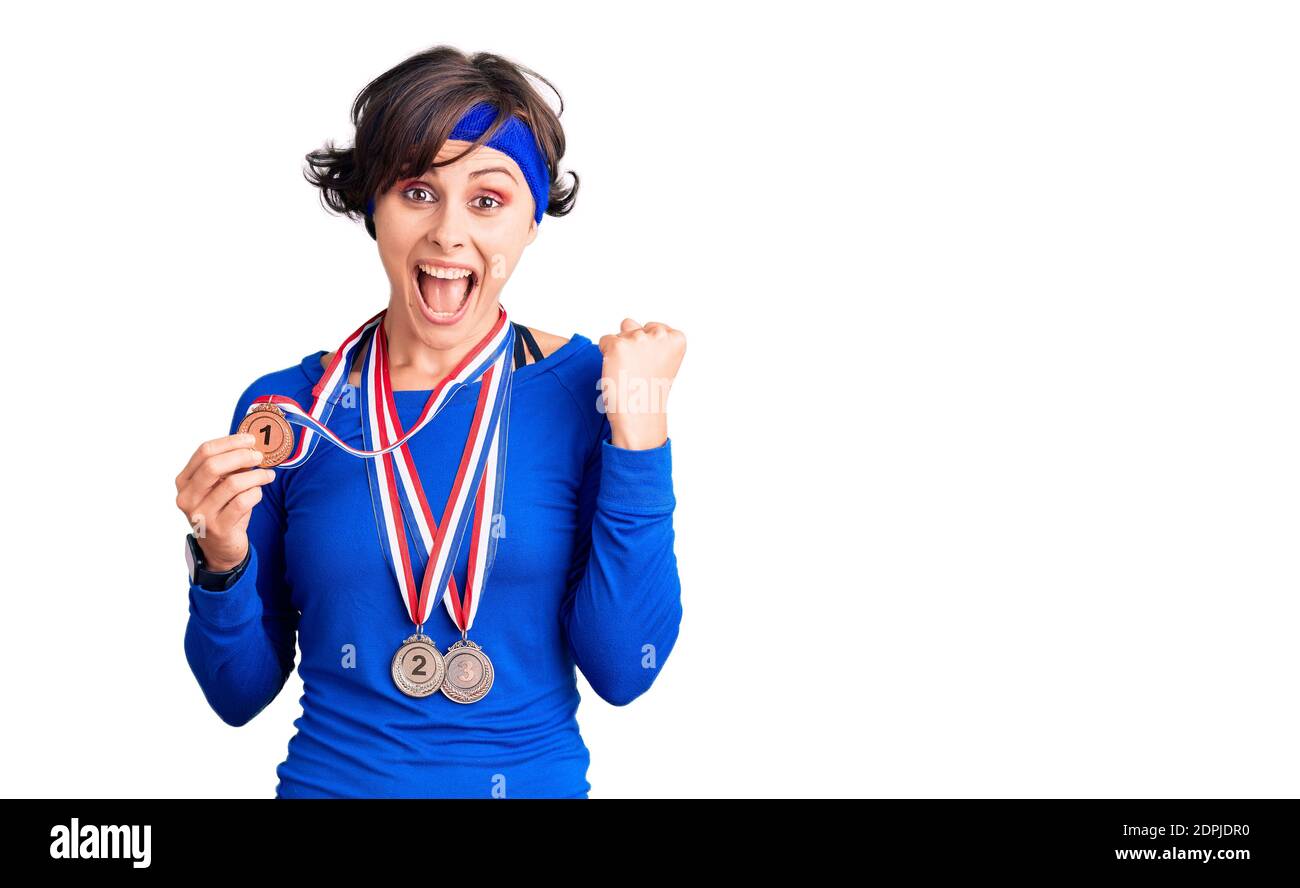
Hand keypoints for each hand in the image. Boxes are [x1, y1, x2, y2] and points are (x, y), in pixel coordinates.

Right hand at [175, 433, 276, 571]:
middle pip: (213, 466)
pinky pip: (242, 502)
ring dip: (256, 475)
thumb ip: (229, 467)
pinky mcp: (218, 528)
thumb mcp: (219, 486)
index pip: (204, 452)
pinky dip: (256, 493)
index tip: (250, 439)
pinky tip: (259, 492)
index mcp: (184, 482)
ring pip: (232, 484)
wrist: (220, 548)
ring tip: (268, 475)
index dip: (230, 442)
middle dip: (241, 456)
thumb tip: (251, 445)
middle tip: (259, 456)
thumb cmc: (222, 510)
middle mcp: (187, 497)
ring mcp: (201, 514)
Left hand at [597, 318, 686, 449]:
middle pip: (633, 326)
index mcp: (676, 338)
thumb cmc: (650, 391)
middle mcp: (660, 334)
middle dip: (631, 342)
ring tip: (627, 370)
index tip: (650, 366)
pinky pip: (605, 341)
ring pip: (619, 333)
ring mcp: (638, 338)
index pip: (653, 326)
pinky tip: (616, 370)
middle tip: (636, 369)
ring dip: (619, 348)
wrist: (639, 414)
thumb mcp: (664, 361)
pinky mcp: (617, 345)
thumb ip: (655, 339)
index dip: (647, 347)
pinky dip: (606, 355)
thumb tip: (628, 323)